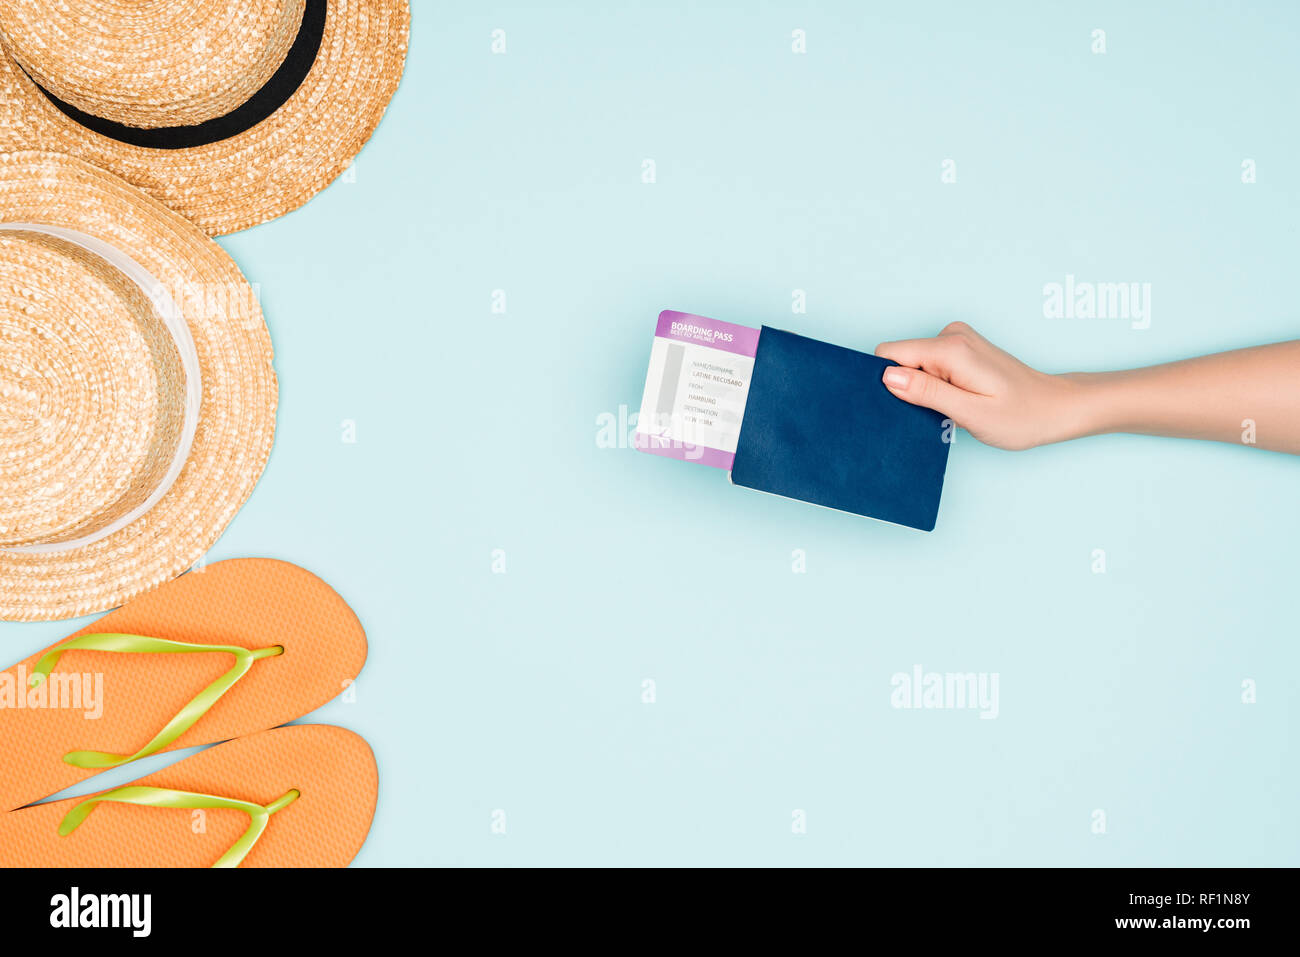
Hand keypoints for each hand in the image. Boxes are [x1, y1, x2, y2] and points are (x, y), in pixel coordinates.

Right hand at [875, 322, 1084, 450]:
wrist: (1055, 407)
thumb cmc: (1021, 416)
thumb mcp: (971, 414)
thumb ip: (927, 393)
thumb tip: (888, 377)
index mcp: (951, 349)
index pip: (889, 354)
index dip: (887, 383)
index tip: (906, 406)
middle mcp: (952, 335)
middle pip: (899, 358)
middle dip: (906, 388)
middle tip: (936, 411)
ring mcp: (957, 338)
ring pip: (912, 362)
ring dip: (921, 389)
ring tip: (951, 407)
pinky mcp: (960, 347)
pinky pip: (927, 363)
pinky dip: (933, 384)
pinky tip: (955, 399)